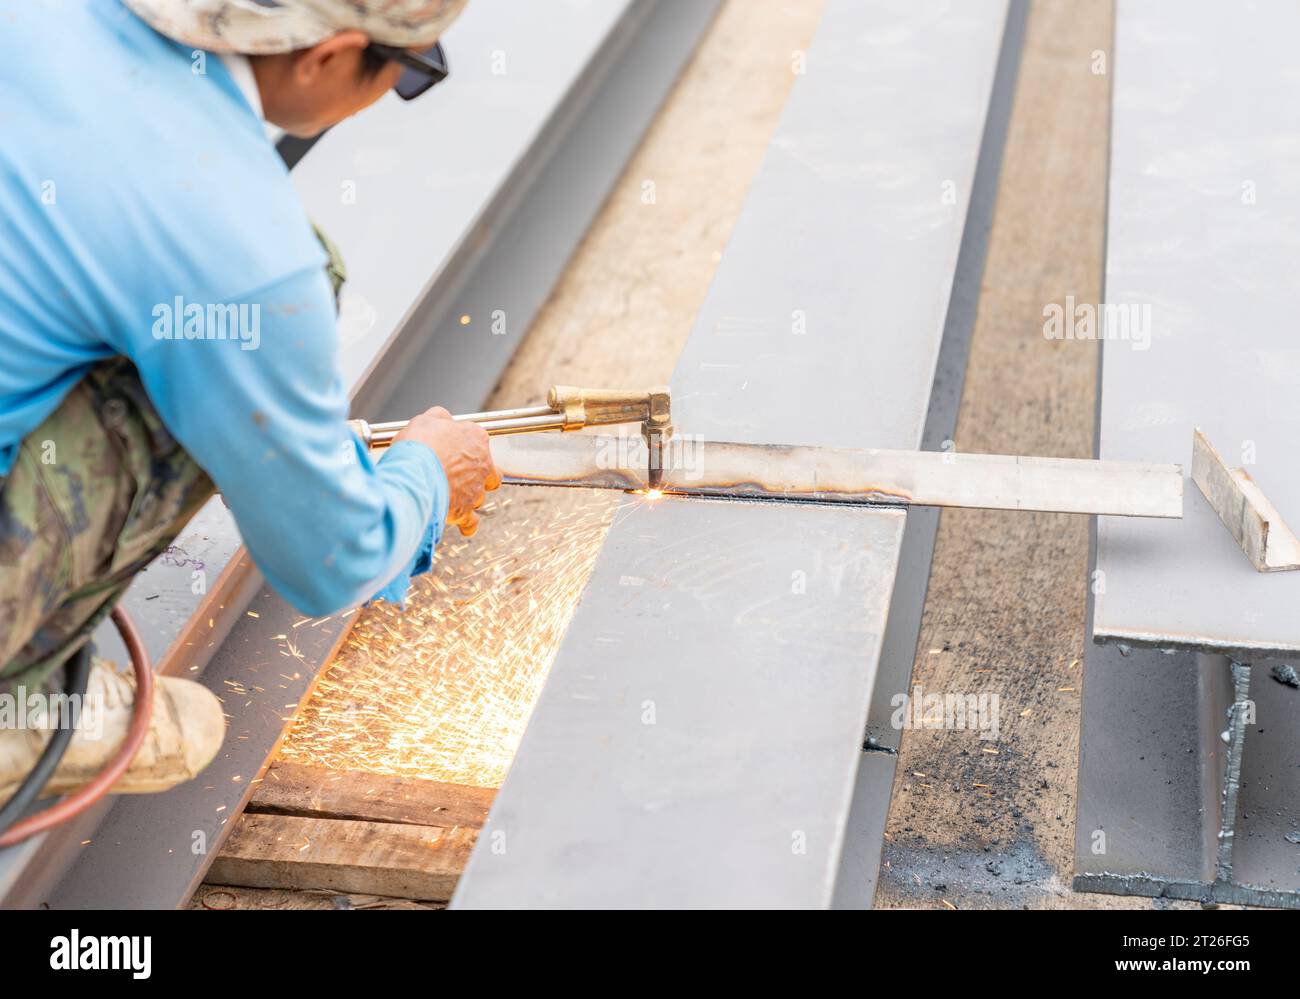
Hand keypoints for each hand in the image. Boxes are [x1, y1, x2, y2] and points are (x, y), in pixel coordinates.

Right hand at [393, 406, 500, 536]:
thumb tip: (443, 417)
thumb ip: (439, 418)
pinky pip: (471, 522)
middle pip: (490, 471)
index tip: (453, 446)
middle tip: (460, 474)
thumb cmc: (420, 446)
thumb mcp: (425, 421)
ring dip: (469, 497)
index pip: (478, 438)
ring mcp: (476, 489)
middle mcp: (482, 464)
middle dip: (478, 474)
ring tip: (453, 496)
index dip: (464, 443)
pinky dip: (467, 524)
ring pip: (480, 496)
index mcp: (476, 438)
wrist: (414, 475)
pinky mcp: (465, 511)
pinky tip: (462, 523)